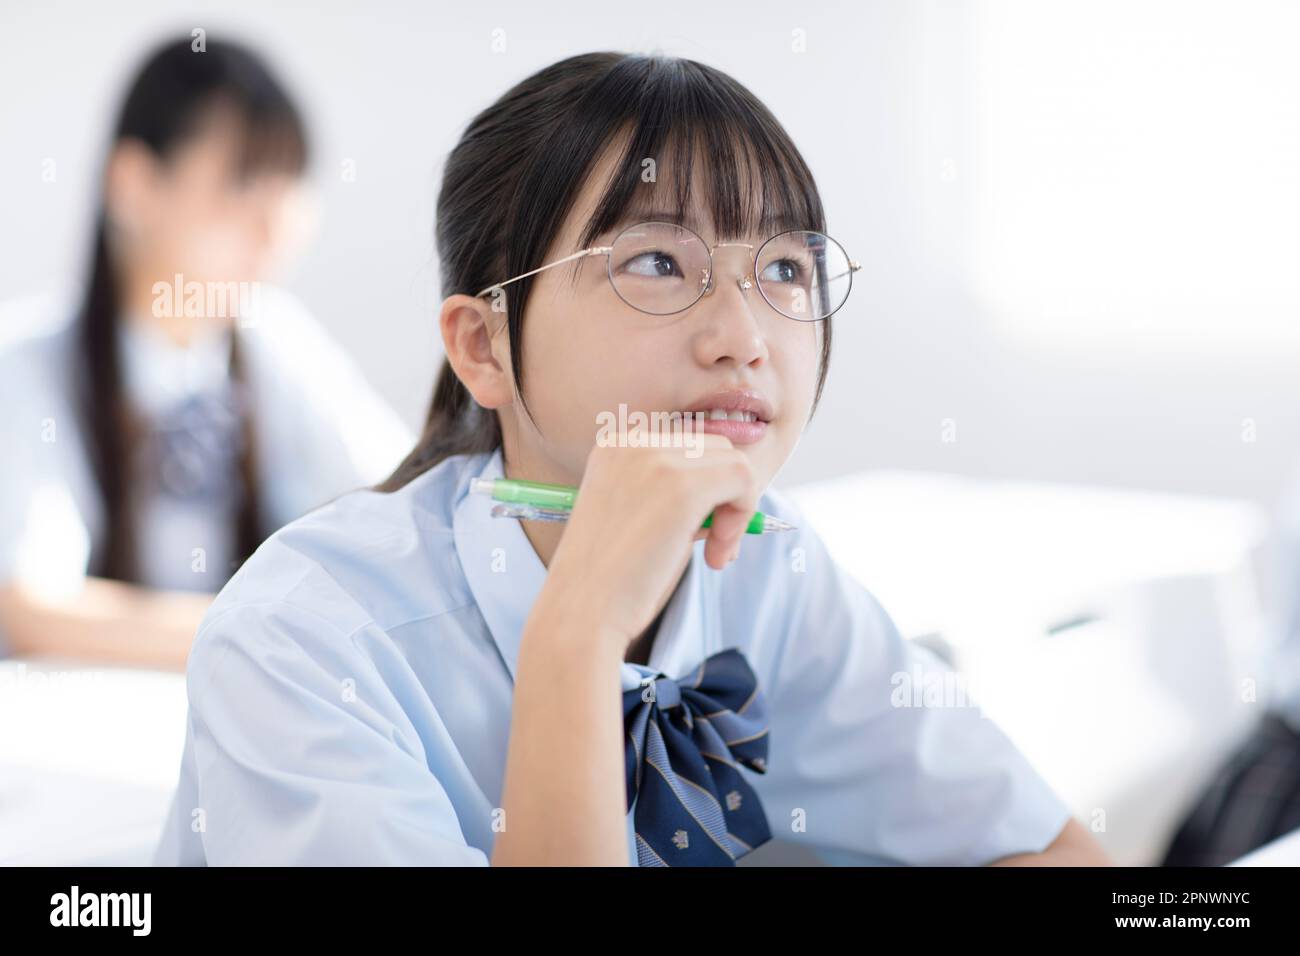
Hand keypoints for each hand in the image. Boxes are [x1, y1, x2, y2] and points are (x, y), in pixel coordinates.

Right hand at [540, 436, 760, 647]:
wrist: (583, 610)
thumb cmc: (611, 576)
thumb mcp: (640, 517)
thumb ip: (678, 495)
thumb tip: (728, 496)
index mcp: (616, 445)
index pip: (688, 444)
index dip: (707, 486)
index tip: (701, 530)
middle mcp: (633, 442)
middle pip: (714, 447)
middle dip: (726, 496)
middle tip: (714, 546)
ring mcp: (656, 459)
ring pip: (734, 462)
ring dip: (737, 510)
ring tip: (715, 553)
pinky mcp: (682, 485)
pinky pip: (743, 479)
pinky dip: (743, 516)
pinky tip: (716, 553)